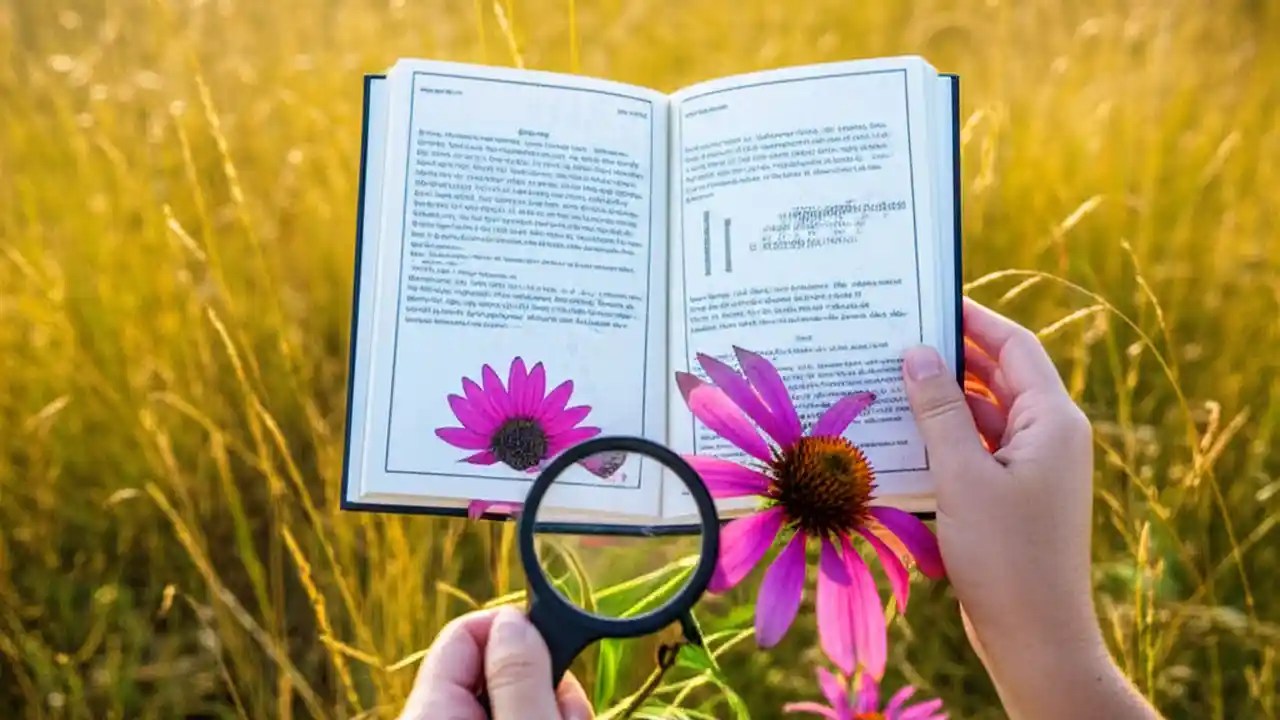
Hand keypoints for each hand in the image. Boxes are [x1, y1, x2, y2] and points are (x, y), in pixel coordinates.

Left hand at [399, 606, 593, 719]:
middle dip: (546, 680)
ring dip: (555, 707)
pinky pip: (520, 717)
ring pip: (518, 696)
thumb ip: (518, 678)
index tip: (559, 649)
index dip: (516, 629)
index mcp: (432, 712)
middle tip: (570, 713)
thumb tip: (513, 620)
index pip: (465, 632)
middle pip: (499, 666)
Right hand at [901, 298, 1159, 719]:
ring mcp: (1035, 468)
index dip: (974, 319)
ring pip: (985, 416)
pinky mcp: (1016, 497)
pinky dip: (945, 440)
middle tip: (896, 338)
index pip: (1015, 346)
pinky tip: (903, 438)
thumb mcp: (961, 476)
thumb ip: (938, 411)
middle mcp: (1050, 437)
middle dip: (951, 358)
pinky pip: (979, 450)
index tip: (929, 300)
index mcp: (1052, 421)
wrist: (1036, 638)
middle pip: (1000, 377)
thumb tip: (918, 352)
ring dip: (942, 402)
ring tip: (888, 383)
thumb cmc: (1004, 557)